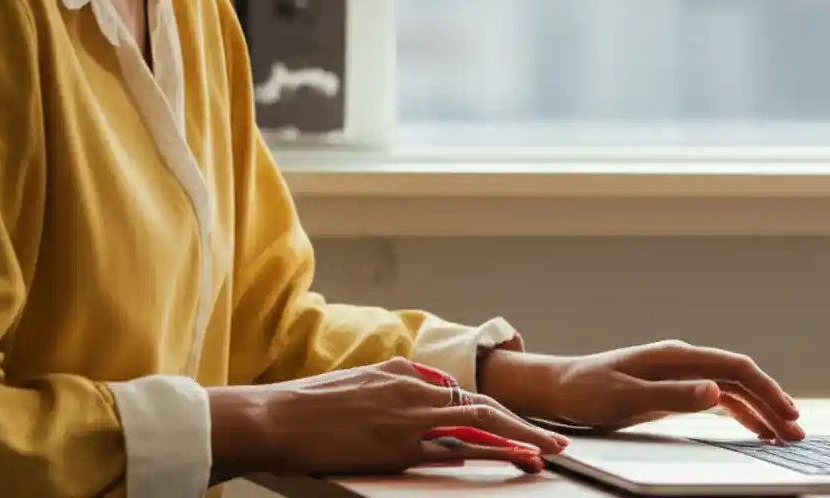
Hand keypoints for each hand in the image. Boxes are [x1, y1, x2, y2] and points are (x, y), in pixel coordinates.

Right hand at [208, 357, 568, 483]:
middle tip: (555, 442)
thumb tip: (422, 416)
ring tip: (550, 453)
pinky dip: (495, 450)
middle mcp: (415, 386)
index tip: (517, 428)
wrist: (274, 417)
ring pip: (483, 421)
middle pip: (484, 404)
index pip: (461, 393)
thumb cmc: (305, 409)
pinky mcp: (403, 440)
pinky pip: (461, 445)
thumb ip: (392, 396)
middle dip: (523, 424)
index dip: (494, 413)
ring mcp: (412, 412)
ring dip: (522, 438)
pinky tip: (518, 458)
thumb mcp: (357, 388)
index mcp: (403, 372)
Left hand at [479, 341, 804, 441]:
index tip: (787, 413)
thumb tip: (716, 391)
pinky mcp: (675, 387)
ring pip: (733, 387)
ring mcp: (681, 372)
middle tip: (797, 433)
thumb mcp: (627, 398)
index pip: (735, 367)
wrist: (559, 387)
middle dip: (772, 402)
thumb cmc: (587, 391)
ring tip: (786, 435)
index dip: (766, 388)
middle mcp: (683, 359)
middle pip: (741, 376)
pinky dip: (741, 411)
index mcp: (676, 356)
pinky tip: (755, 428)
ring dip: (761, 409)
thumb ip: (673, 395)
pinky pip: (718, 397)